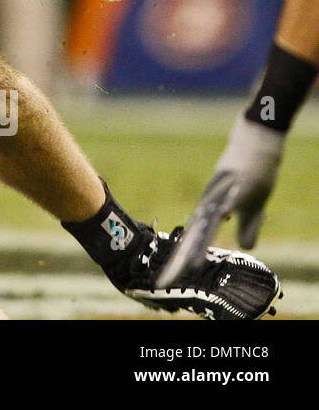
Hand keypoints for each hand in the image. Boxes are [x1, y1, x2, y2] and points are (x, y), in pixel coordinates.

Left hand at [155, 118, 284, 287]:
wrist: (255, 140)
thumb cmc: (251, 172)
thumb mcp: (253, 206)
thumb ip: (246, 225)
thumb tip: (243, 245)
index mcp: (212, 210)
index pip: (194, 240)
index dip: (182, 260)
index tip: (168, 279)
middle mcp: (211, 203)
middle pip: (194, 235)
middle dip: (181, 259)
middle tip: (165, 281)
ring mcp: (222, 193)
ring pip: (207, 221)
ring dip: (199, 241)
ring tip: (189, 263)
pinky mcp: (237, 183)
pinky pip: (230, 200)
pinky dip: (225, 211)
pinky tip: (221, 219)